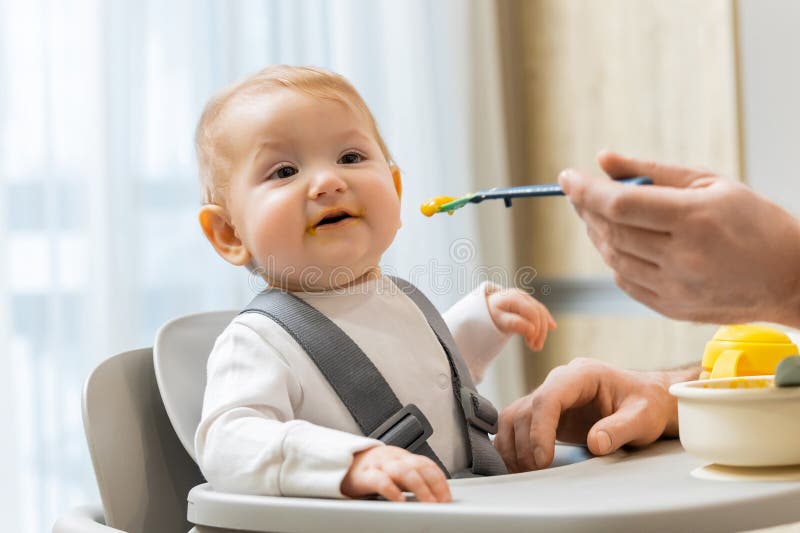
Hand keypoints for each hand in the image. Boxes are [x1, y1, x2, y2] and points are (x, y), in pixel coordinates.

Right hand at [340, 446, 450, 502]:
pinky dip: (392, 490)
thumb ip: (412, 478)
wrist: (340, 462)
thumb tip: (435, 496)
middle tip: (442, 503)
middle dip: (434, 485)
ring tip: (428, 504)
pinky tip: (399, 500)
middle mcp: (393, 458)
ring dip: (420, 488)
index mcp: (402, 457)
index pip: (427, 464)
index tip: (447, 498)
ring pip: (404, 471)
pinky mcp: (363, 475)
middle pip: (419, 466)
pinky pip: (380, 480)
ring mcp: (379, 464)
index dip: (440, 481)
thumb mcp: (394, 470)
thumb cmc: (370, 470)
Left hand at [487, 287, 556, 350]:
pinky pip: (541, 311)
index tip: (531, 343)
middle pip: (539, 313)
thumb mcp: (498, 320)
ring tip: (537, 345)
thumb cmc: (489, 314)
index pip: (532, 313)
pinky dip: (545, 320)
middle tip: (536, 348)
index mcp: (514, 297)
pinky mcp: (528, 303)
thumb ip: (514, 324)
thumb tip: (532, 330)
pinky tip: (553, 327)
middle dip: (540, 331)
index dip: (535, 328)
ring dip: (543, 329)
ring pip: (541, 312)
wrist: (485, 308)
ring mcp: (526, 298)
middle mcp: (522, 295)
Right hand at [494, 357, 698, 471]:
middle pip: (527, 408)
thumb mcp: (643, 417)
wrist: (648, 400)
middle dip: (527, 442)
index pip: (548, 397)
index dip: (540, 428)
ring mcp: (550, 396)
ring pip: (515, 415)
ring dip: (514, 444)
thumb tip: (595, 442)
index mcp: (582, 375)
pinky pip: (517, 424)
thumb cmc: (646, 404)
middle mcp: (560, 381)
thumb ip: (620, 428)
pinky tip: (517, 463)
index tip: (543, 458)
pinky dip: (512, 443)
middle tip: (538, 470)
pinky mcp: (545, 412)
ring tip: (525, 470)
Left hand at [557, 151, 799, 326]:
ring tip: (596, 214)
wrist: (790, 277)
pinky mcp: (672, 308)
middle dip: (587, 209)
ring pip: (613, 258)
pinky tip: (617, 242)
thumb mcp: (710, 183)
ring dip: (596, 234)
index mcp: (695, 219)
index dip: (586, 190)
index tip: (567, 176)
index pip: (621, 204)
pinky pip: (625, 281)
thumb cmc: (754, 221)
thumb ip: (652, 171)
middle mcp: (683, 257)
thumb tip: (603, 160)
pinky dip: (613, 259)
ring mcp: (676, 288)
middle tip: (580, 193)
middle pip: (612, 231)